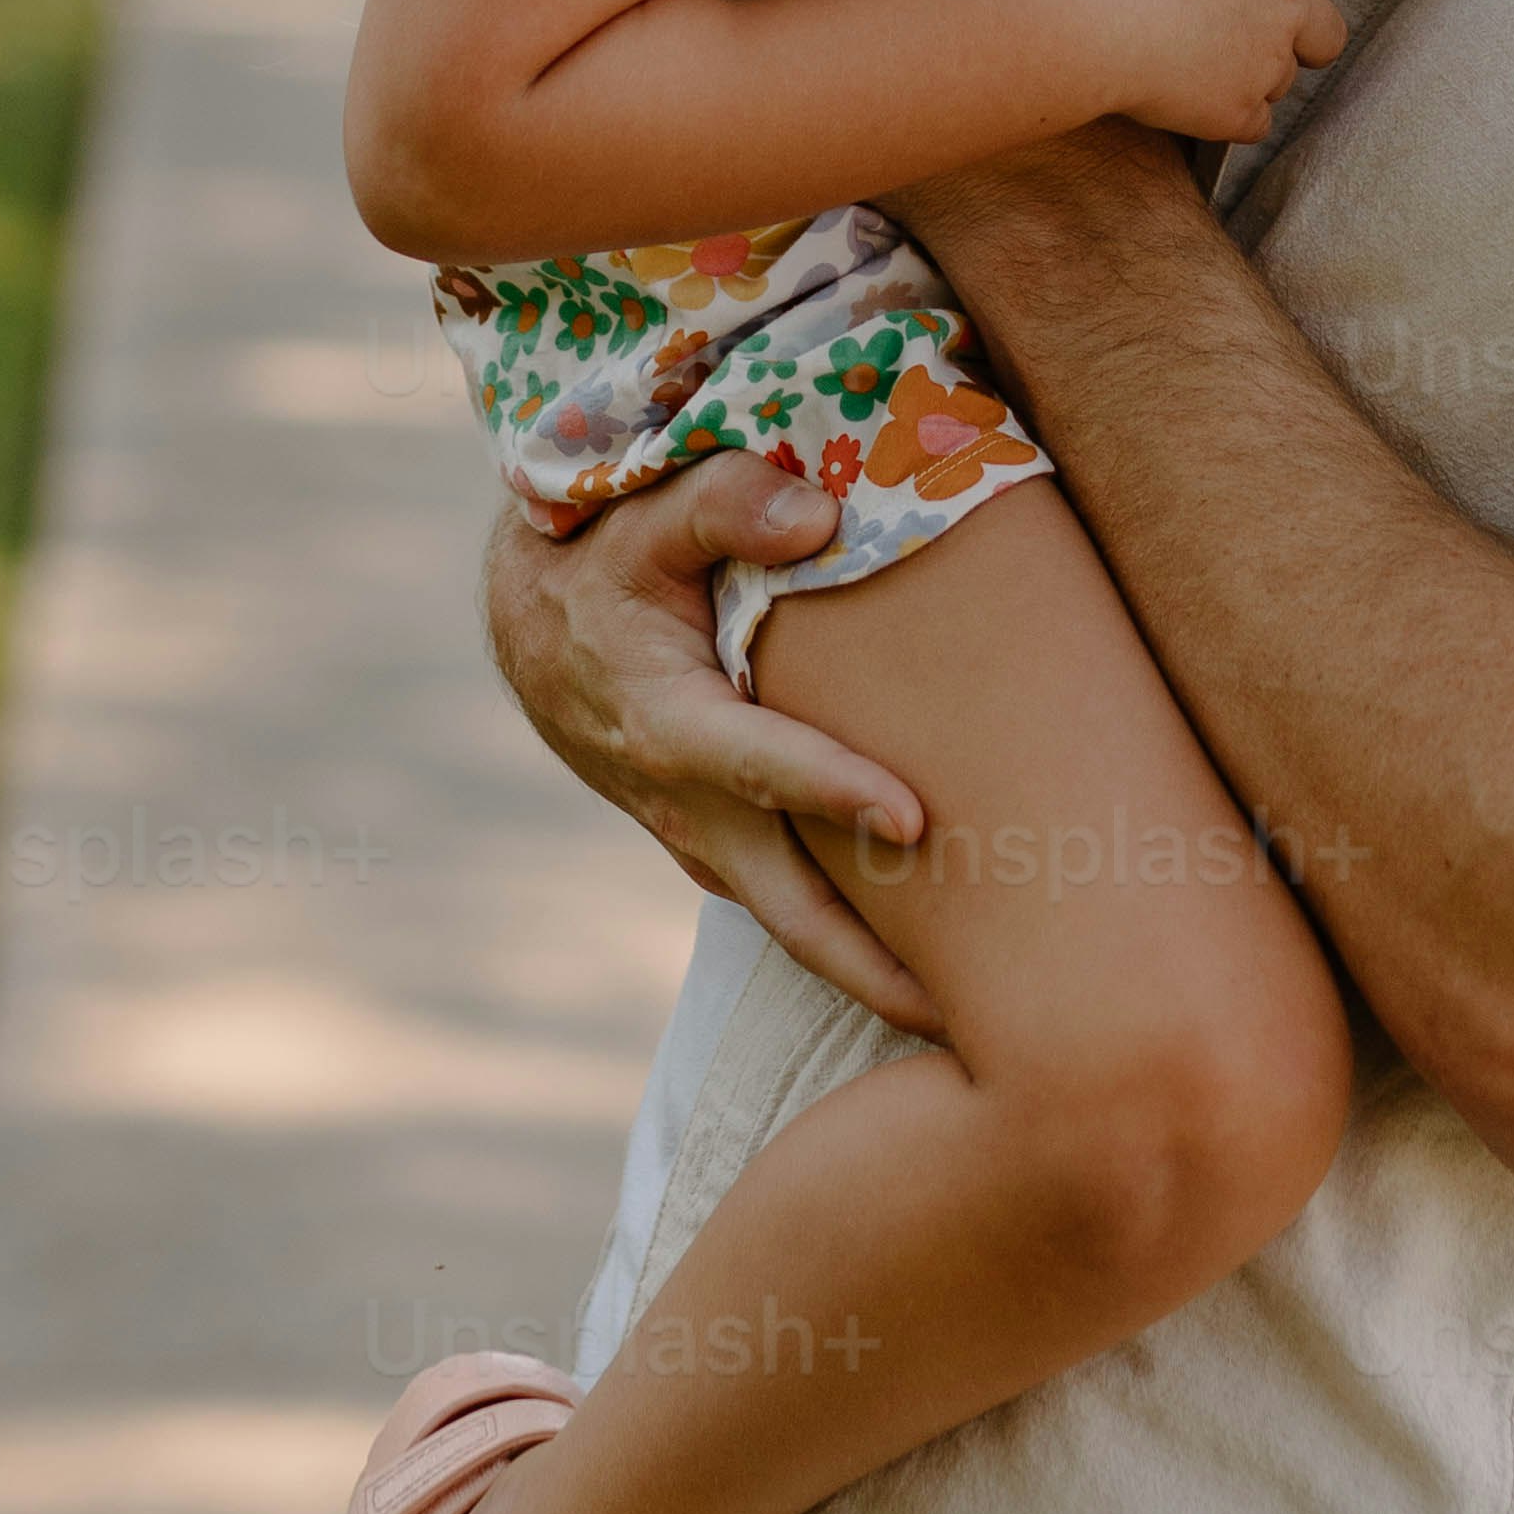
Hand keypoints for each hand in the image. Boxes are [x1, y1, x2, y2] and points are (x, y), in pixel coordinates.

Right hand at [480, 454, 946, 1033]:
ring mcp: (701, 839)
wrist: (535, 630)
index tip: (916, 819)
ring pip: (795, 919)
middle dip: (875, 968)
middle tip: (976, 1011)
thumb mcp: (643, 517)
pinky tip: (934, 948)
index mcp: (665, 724)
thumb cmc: (602, 563)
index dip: (835, 793)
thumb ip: (724, 503)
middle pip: (789, 907)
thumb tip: (817, 517)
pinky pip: (791, 899)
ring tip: (978, 1004)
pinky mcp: (719, 845)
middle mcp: (685, 804)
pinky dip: (852, 931)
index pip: (759, 766)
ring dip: (873, 966)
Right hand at [1044, 0, 1350, 146]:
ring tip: (1200, 62)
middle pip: (1331, 27)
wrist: (1088, 10)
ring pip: (1284, 78)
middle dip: (1308, 30)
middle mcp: (1284, 0)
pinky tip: (1194, 103)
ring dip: (1254, 71)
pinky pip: (1253, 125)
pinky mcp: (1235, 113)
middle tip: (1261, 25)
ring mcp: (1264, 62)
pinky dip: (1229, 116)